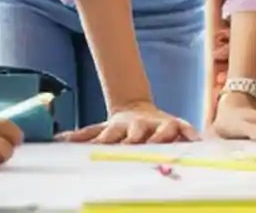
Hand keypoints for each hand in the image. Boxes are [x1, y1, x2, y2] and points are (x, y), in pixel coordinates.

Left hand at [57, 101, 198, 143]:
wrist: (138, 108)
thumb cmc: (118, 126)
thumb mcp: (100, 128)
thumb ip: (84, 135)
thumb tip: (59, 140)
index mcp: (120, 126)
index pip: (111, 134)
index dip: (105, 141)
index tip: (100, 148)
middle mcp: (141, 124)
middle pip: (138, 131)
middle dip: (135, 139)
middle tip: (132, 147)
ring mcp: (159, 123)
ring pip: (164, 128)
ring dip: (163, 136)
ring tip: (163, 144)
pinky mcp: (176, 124)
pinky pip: (186, 128)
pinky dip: (191, 133)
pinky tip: (196, 141)